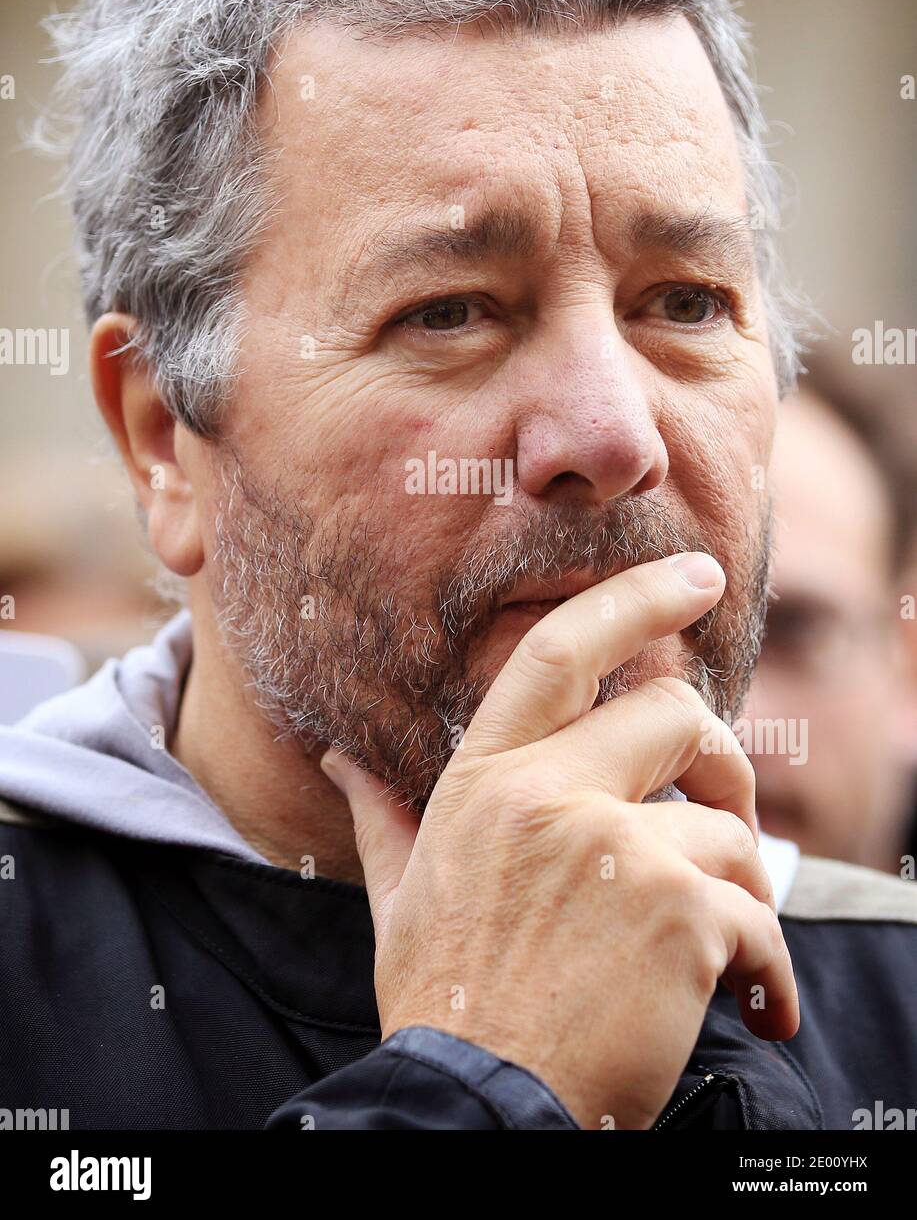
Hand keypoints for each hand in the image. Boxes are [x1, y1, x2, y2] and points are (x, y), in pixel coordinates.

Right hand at [322, 553, 798, 1129]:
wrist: (478, 1104)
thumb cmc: (443, 1000)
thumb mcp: (400, 897)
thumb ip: (383, 817)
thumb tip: (339, 757)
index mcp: (487, 782)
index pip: (561, 652)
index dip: (633, 600)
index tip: (696, 577)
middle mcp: (549, 796)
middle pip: (677, 716)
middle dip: (721, 757)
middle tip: (727, 805)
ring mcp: (616, 849)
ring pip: (729, 828)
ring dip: (740, 889)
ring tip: (724, 949)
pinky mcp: (676, 914)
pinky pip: (757, 913)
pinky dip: (769, 964)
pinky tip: (755, 1002)